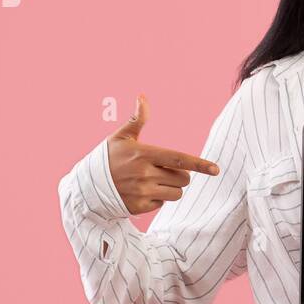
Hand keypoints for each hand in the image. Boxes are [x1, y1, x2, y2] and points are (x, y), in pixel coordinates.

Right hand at [107, 93, 220, 215]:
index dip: (200, 164)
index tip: (216, 169)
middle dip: (179, 174)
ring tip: (153, 181)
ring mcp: (143, 192)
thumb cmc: (108, 158)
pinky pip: (162, 204)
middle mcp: (145, 174)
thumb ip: (137, 119)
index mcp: (144, 154)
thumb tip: (142, 96)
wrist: (87, 186)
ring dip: (171, 188)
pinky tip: (142, 192)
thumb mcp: (121, 137)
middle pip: (183, 178)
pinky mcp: (140, 207)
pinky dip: (157, 199)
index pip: (179, 159)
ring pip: (176, 193)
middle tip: (161, 170)